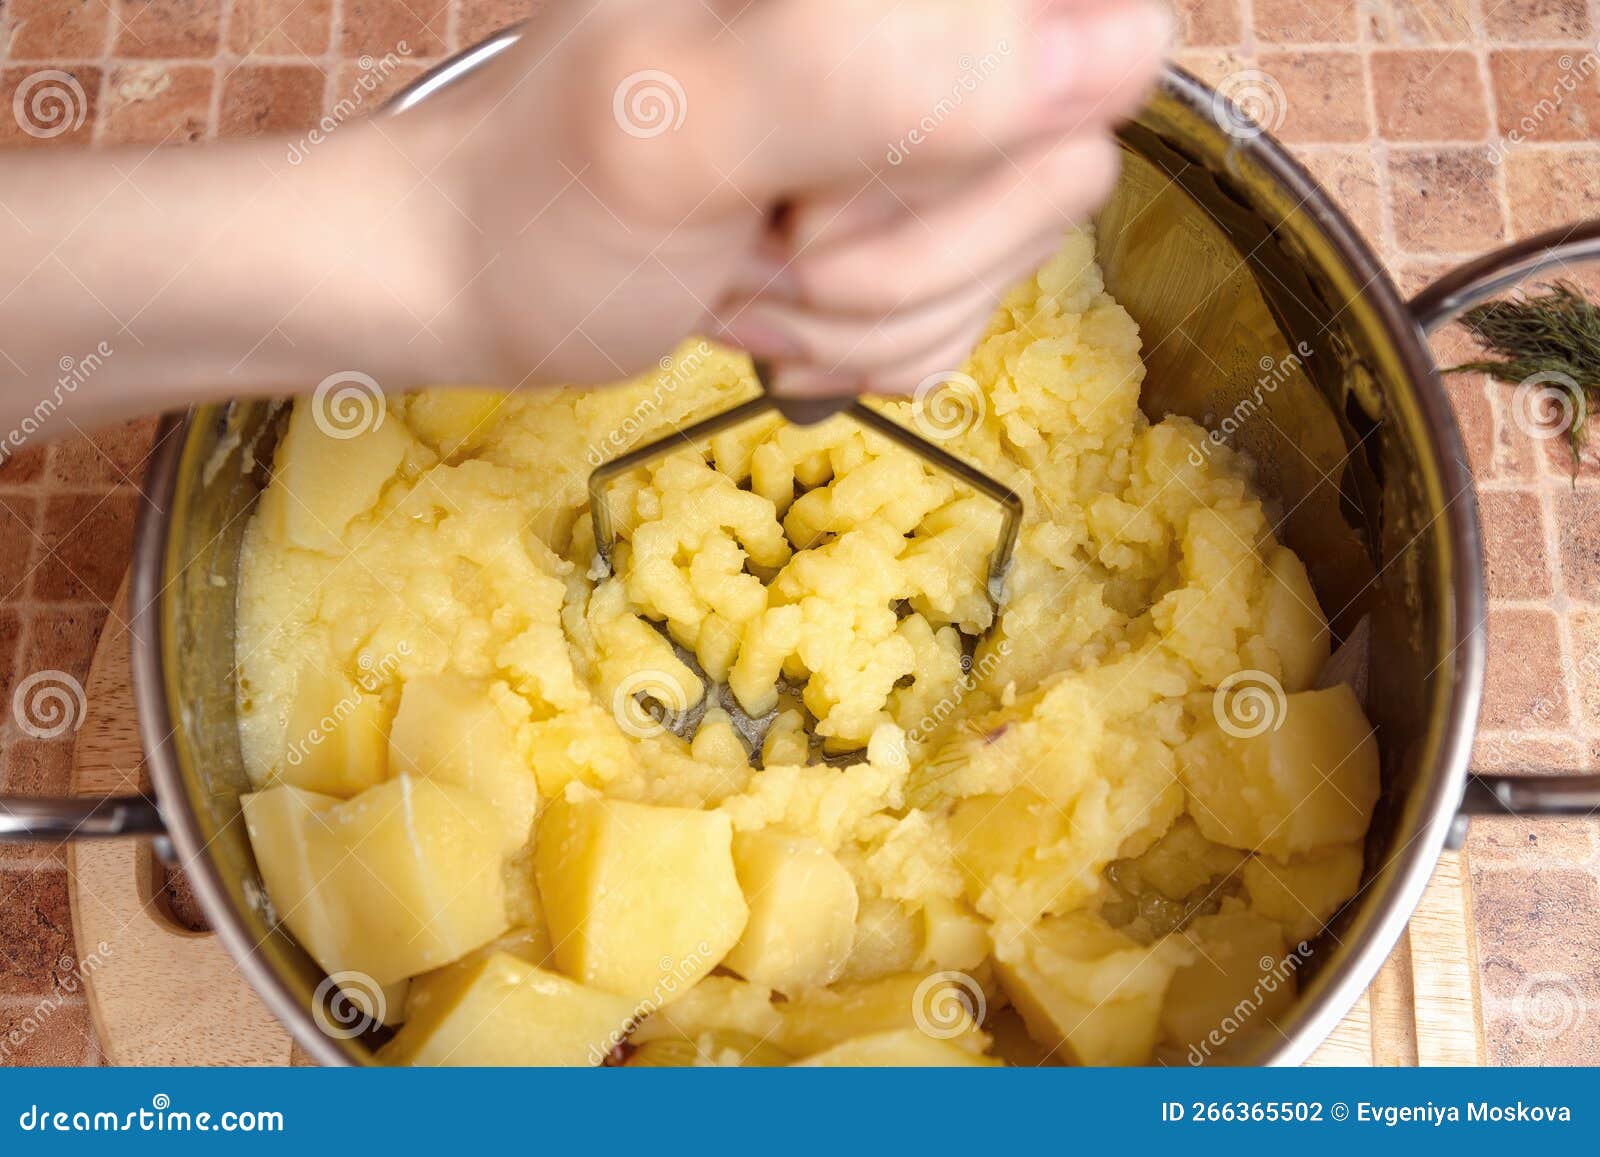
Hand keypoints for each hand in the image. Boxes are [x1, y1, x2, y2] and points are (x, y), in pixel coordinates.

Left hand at [384, 0, 1168, 395]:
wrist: (485, 279)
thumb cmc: (543, 199)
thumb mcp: (680, 134)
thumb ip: (879, 79)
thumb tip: (1120, 49)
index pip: (1085, 30)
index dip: (978, 138)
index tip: (825, 185)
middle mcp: (921, 22)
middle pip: (1060, 155)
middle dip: (897, 254)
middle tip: (767, 243)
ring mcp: (925, 115)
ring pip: (1018, 246)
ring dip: (870, 310)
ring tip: (745, 276)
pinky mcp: (913, 202)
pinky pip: (974, 306)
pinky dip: (868, 345)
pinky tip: (772, 312)